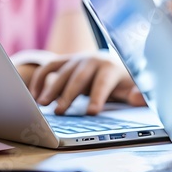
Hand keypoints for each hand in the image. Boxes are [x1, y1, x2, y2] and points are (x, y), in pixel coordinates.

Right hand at [28, 52, 145, 114]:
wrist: (111, 64)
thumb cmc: (121, 82)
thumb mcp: (132, 89)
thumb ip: (138, 95)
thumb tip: (138, 98)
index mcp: (111, 68)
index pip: (103, 83)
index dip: (98, 97)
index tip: (92, 113)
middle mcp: (92, 60)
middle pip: (79, 78)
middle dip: (69, 95)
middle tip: (60, 112)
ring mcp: (77, 59)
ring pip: (62, 72)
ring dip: (51, 88)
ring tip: (42, 104)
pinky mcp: (65, 61)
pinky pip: (49, 67)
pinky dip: (39, 79)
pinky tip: (33, 96)